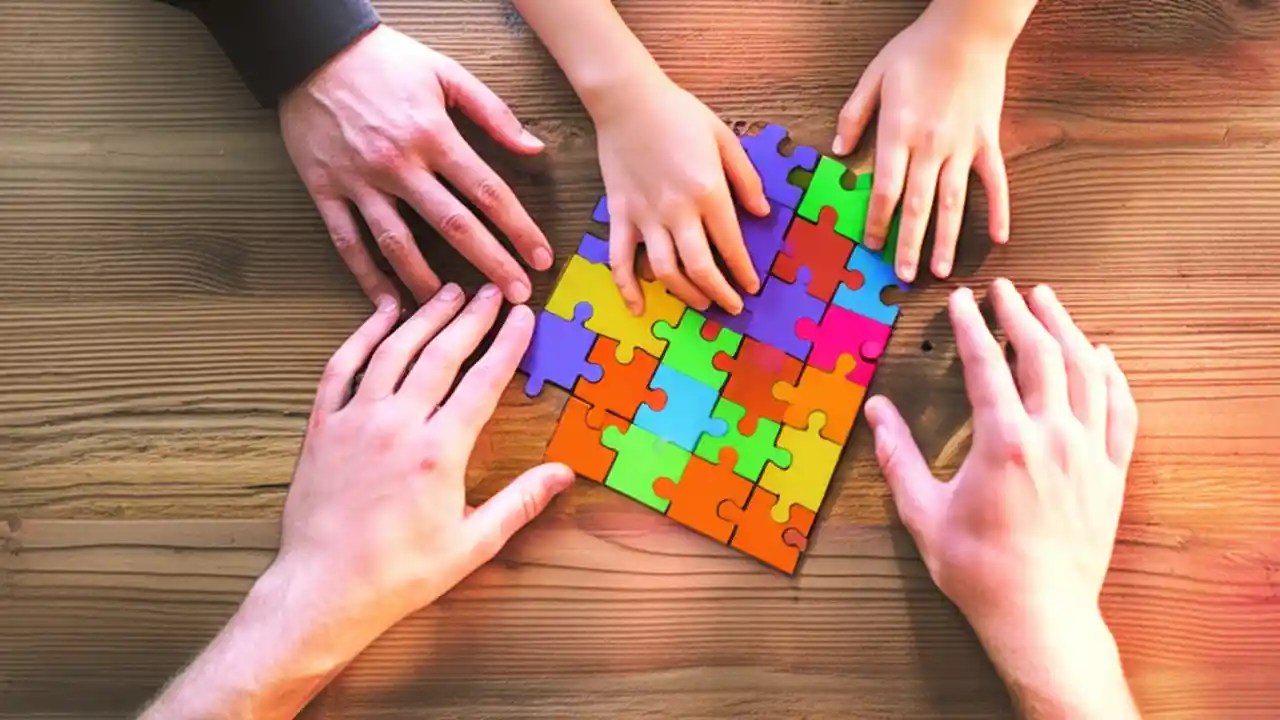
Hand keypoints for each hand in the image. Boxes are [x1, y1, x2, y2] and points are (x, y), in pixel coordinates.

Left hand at [141, 287, 573, 718]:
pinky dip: (362, 335)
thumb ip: (520, 502)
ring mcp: (356, 421)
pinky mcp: (323, 427)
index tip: (523, 316)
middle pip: (440, 354)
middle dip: (471, 317)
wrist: (325, 588)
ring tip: (447, 291)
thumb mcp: (472, 544)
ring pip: (393, 351)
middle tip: (490, 291)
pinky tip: (381, 315)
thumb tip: (564, 474)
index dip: (507, 344)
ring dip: (423, 316)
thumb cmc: (400, 573)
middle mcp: (398, 425)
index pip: (482, 382)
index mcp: (439, 452)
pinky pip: (342, 368)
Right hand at [280, 25, 553, 306]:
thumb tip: (534, 148)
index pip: (486, 192)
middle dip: (490, 263)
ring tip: (455, 311)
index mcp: (432, 135)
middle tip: (515, 295)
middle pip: (453, 224)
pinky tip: (390, 304)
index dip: (518, 229)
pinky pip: (348, 243)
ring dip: (429, 281)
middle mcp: (398, 163)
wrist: (311, 49)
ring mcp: (359, 181)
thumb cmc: (384, 60)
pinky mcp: (325, 190)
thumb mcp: (445, 71)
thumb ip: (492, 111)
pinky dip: (368, 277)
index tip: (540, 259)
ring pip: (398, 243)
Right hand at [591, 76, 769, 314]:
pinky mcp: (619, 215)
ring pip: (665, 271)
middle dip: (720, 294)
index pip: (731, 245)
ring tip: (701, 304)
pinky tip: (638, 307)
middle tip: (732, 307)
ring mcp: (645, 216)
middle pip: (701, 268)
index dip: (743, 272)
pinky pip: (619, 260)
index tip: (752, 287)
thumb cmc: (679, 113)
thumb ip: (745, 178)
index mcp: (707, 191)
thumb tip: (762, 213)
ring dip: (685, 295)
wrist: (627, 99)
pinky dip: (627, 287)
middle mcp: (677, 210)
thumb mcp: (724, 138)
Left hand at [834, 1, 1021, 280]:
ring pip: (954, 202)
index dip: (877, 222)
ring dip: (948, 240)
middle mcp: (930, 146)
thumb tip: (838, 151)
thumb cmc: (917, 50)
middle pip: (917, 206)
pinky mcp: (987, 140)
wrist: (968, 30)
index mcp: (898, 133)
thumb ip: (854, 115)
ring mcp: (962, 146)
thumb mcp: (873, 76)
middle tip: (904, 277)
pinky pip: (994, 181)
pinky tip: (999, 237)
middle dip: (909, 244)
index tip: (872, 247)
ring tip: (943, 272)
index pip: (885, 189)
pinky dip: (998, 210)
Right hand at [865, 280, 1139, 714]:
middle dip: (1021, 313)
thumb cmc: (976, 567)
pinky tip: (1101, 356)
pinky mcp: (1111, 473)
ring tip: (1048, 303)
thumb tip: (875, 413)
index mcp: (1004, 441)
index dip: (972, 325)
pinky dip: (1111, 376)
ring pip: (1085, 373)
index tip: (961, 299)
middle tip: (1004, 289)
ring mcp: (1089, 453)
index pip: (987, 364)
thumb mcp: (922, 511)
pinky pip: (1120, 411)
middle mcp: (1053, 437)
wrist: (1038, 613)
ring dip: (1066, 330)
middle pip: (1042, 355)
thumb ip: (897, 456)